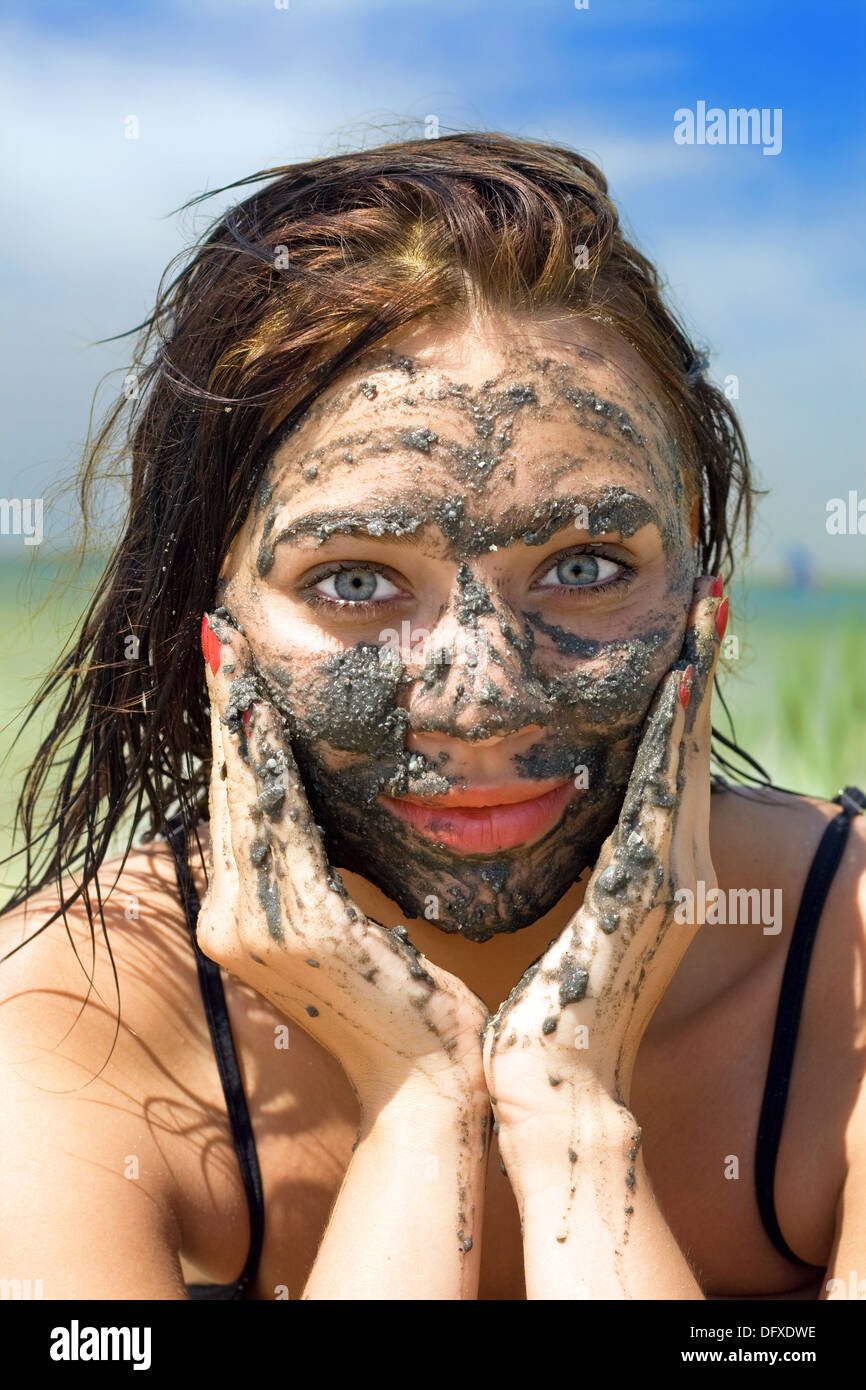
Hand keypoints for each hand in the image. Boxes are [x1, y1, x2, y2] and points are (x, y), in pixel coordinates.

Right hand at [197, 611, 490, 1110]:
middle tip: (220, 637)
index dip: (231, 736)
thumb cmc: (412, 1003)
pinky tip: (264, 713)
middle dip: (224, 712)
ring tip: (231, 654)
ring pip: (242, 797)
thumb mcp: (357, 928)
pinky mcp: (291, 925)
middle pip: (226, 792)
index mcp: (248, 920)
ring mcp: (252, 926)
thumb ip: (326, 878)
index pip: (238, 806)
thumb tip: (324, 821)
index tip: (233, 669)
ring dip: (237, 722)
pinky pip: (276, 823)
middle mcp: (232, 921)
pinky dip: (267, 764)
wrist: (433, 1079)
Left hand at [481, 575, 724, 1148]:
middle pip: (692, 750)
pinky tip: (678, 685)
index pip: (669, 767)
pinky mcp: (652, 891)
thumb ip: (588, 874)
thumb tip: (568, 826)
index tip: (685, 640)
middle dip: (703, 672)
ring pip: (687, 761)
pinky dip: (675, 740)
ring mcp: (674, 879)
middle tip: (712, 599)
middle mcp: (680, 868)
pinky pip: (665, 798)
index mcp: (657, 873)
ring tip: (706, 614)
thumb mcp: (576, 923)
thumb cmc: (552, 1010)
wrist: (557, 1083)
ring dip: (696, 685)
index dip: (681, 703)